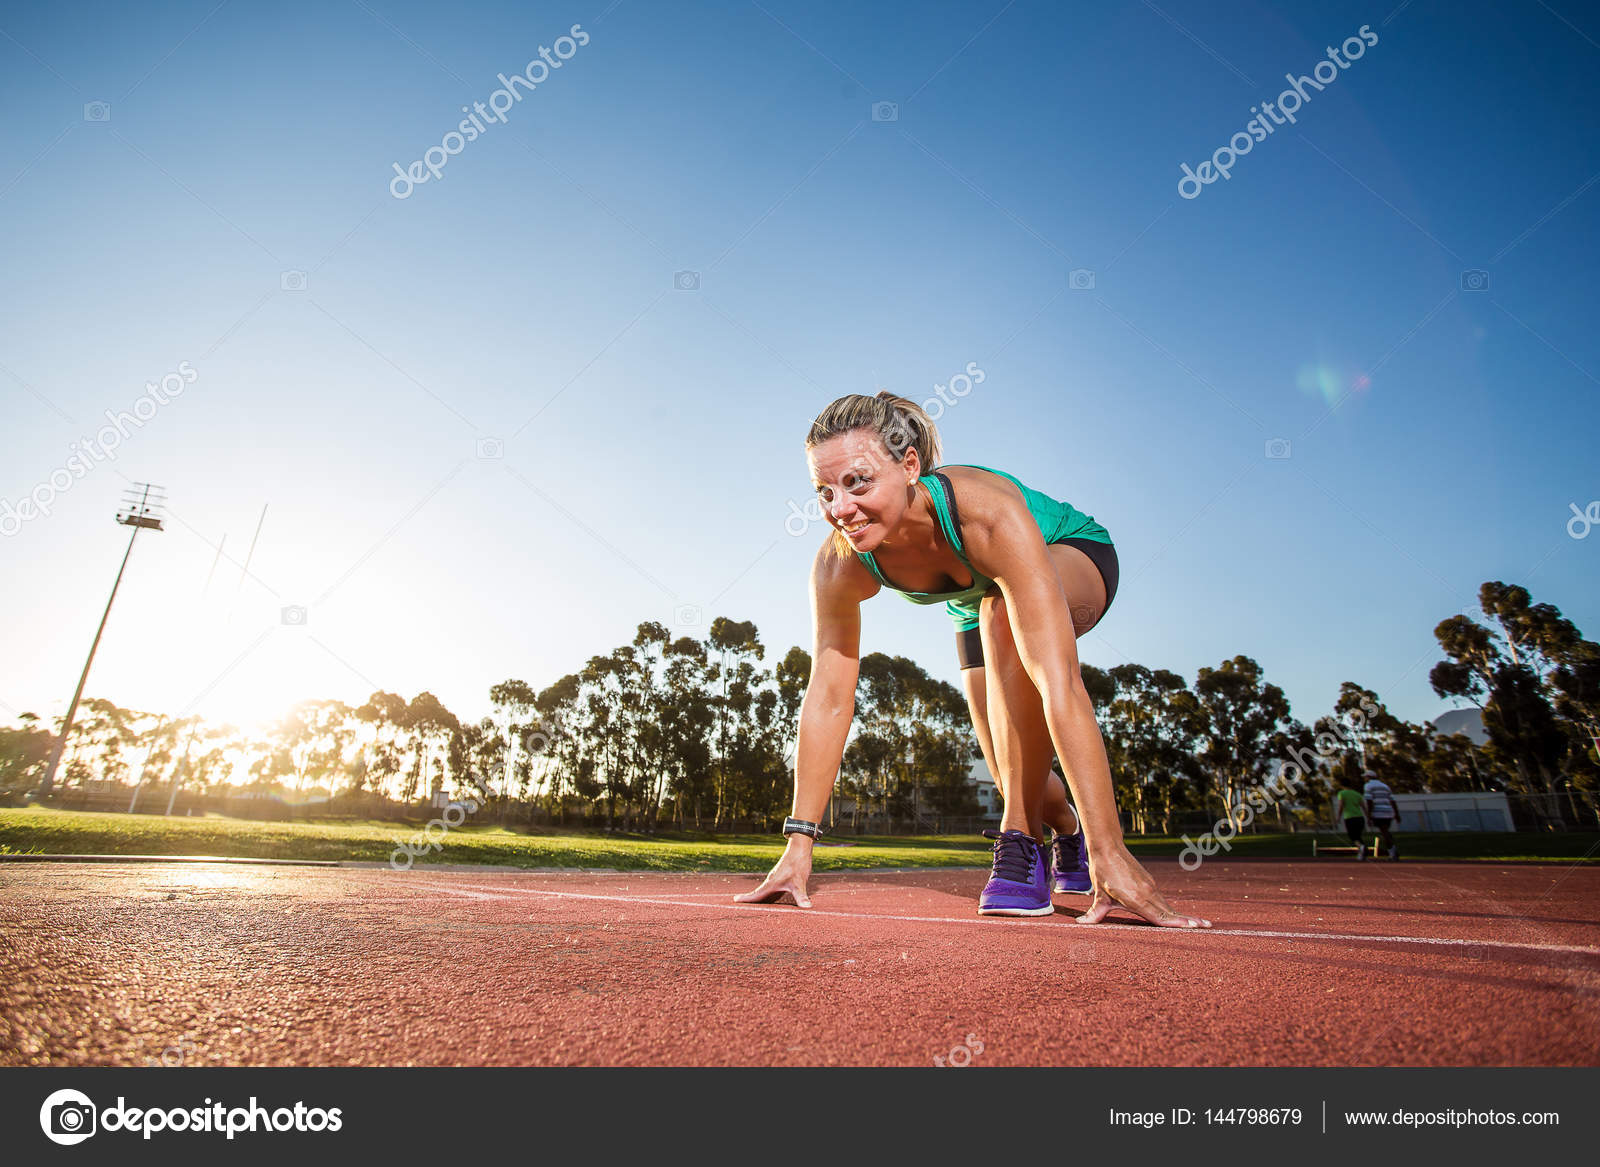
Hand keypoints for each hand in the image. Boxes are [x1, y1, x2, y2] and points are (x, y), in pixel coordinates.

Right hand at [734, 836, 814, 907]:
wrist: (800, 849)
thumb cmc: (798, 864)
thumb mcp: (800, 882)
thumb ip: (801, 896)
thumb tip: (807, 907)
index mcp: (771, 884)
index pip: (756, 894)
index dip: (746, 899)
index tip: (735, 900)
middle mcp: (771, 882)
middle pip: (758, 895)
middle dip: (749, 901)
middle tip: (738, 907)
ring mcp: (776, 881)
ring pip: (765, 893)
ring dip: (759, 900)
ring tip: (751, 908)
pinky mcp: (781, 880)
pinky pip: (772, 892)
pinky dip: (768, 898)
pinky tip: (771, 903)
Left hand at [1077, 843, 1210, 928]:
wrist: (1108, 848)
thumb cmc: (1103, 872)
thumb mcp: (1099, 895)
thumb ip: (1094, 913)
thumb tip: (1080, 924)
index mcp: (1137, 898)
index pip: (1159, 915)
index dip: (1176, 922)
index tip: (1193, 927)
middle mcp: (1148, 893)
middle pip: (1170, 911)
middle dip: (1189, 920)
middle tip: (1207, 927)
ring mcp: (1151, 887)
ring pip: (1169, 906)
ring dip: (1184, 915)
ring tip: (1201, 923)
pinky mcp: (1150, 883)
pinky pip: (1163, 900)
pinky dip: (1173, 909)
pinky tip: (1181, 916)